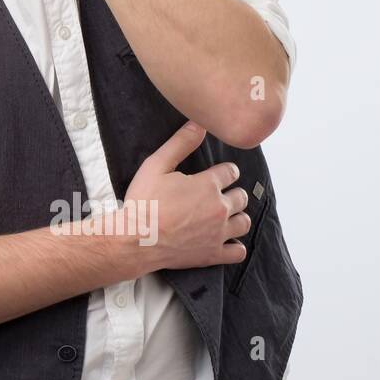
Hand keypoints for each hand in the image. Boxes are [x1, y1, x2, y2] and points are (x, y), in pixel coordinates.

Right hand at [122, 121, 250, 273]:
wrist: (135, 239)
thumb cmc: (144, 201)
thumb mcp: (156, 165)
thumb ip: (180, 143)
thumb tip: (199, 124)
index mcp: (208, 185)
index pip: (231, 172)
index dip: (225, 171)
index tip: (219, 174)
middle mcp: (219, 208)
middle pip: (241, 197)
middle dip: (233, 193)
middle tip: (217, 195)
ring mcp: (218, 233)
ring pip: (244, 222)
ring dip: (237, 217)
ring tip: (224, 216)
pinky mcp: (213, 254)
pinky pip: (238, 252)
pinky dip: (236, 247)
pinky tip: (225, 241)